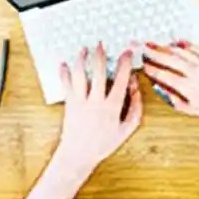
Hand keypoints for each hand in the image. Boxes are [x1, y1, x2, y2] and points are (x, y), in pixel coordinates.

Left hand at [52, 45, 142, 177]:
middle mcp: (96, 101)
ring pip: (80, 74)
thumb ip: (135, 107)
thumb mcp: (127, 129)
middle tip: (101, 44)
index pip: (120, 79)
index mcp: (112, 107)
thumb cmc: (104, 143)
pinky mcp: (69, 103)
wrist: (79, 154)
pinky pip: (65, 84)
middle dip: (100, 54)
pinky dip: (63, 72)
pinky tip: (63, 63)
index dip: (124, 63)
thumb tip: (135, 87)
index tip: (126, 52)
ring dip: (81, 59)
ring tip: (83, 49)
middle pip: (97, 71)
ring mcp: (81, 101)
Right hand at [142, 43, 198, 123]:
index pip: (163, 74)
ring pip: (179, 50)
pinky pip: (194, 46)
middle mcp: (195, 72)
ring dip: (164, 46)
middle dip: (152, 52)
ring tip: (153, 43)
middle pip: (168, 58)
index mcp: (188, 87)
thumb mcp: (191, 109)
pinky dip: (182, 43)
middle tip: (142, 47)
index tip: (145, 65)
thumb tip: (159, 87)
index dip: (151, 68)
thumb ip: (172, 98)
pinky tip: (174, 42)